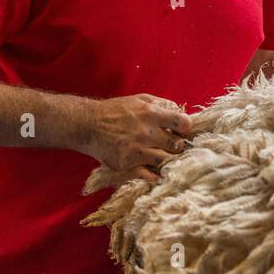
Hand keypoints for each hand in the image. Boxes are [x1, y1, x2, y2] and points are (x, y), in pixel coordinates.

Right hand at [77, 93, 192, 175]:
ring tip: (165, 157)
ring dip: (168, 159)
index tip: (183, 131)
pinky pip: (149, 174)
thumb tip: (181, 112)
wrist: (87, 124)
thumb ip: (162, 104)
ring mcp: (136, 150)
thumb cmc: (115, 111)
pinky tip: (155, 170)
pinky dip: (155, 174)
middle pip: (177, 145)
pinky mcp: (126, 164)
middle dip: (178, 146)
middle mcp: (146, 132)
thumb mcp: (140, 99)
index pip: (183, 123)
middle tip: (174, 146)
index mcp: (151, 114)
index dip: (186, 129)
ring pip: (165, 160)